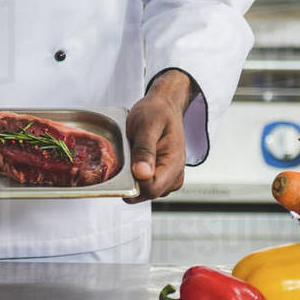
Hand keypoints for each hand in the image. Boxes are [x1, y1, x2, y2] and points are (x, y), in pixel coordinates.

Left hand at [125, 70, 194, 201]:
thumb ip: (144, 150)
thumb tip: (142, 174)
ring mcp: (169, 178)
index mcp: (174, 164)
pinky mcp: (162, 177)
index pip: (150, 189)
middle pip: (146, 194)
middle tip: (127, 155)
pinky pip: (145, 186)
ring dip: (133, 178)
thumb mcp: (147, 125)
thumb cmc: (156, 112)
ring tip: (133, 155)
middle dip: (131, 180)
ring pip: (144, 192)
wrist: (163, 106)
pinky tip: (135, 160)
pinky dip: (136, 177)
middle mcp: (174, 175)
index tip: (125, 163)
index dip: (133, 181)